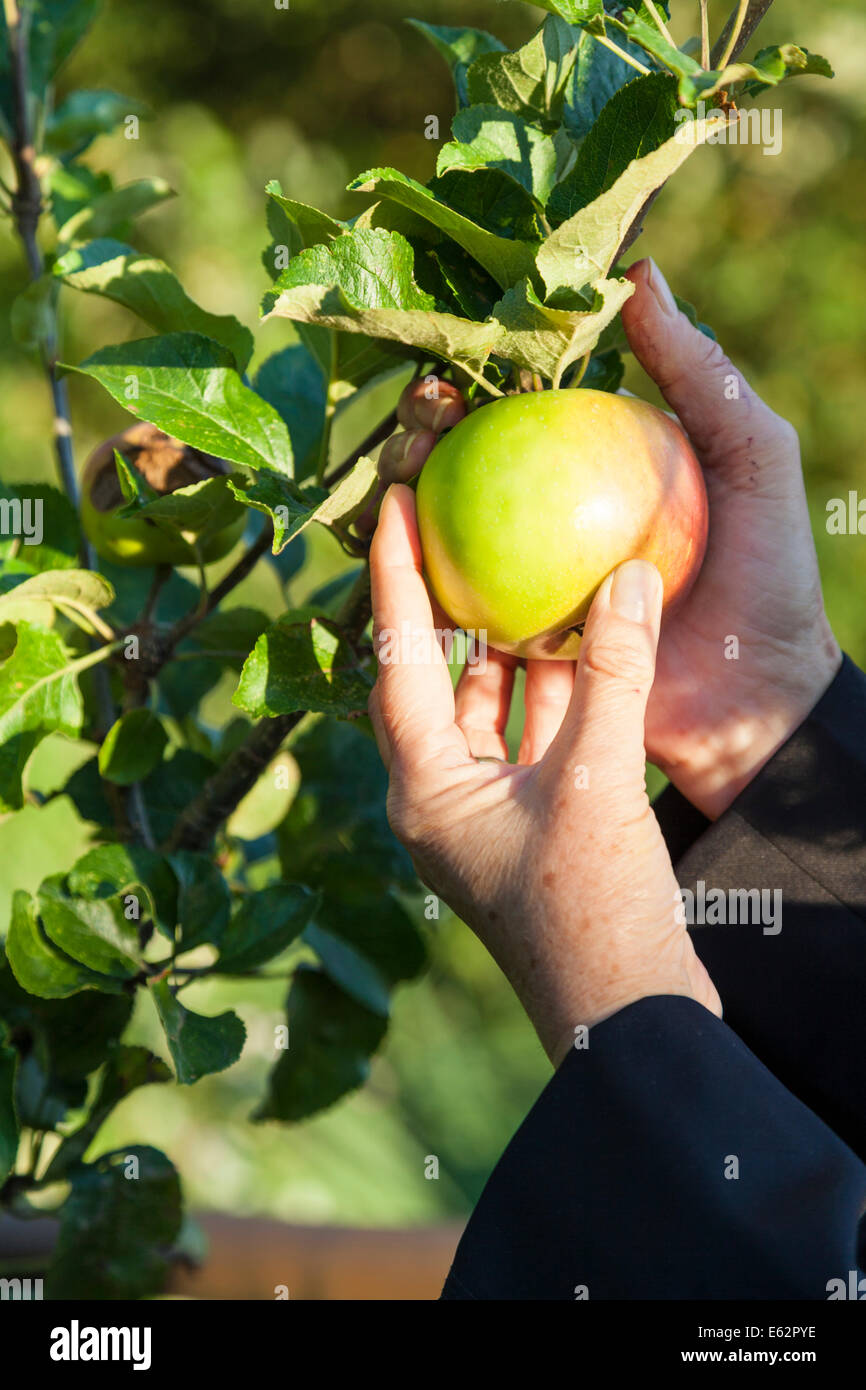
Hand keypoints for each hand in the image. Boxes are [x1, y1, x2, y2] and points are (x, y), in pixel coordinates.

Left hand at [369, 485, 720, 1064]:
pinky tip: (585, 645)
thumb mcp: (599, 782)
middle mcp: (440, 797)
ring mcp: (486, 814)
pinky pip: (532, 738)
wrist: (626, 1019)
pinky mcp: (532, 827)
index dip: (391, 575)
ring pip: (486, 707)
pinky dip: (555, 693)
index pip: (396, 659)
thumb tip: (627, 576)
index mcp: (423, 788)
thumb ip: (613, 675)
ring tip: (520, 569)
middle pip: (430, 678)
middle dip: (441, 606)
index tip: (391, 501)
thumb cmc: (590, 913)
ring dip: (507, 647)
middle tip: (450, 526)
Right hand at [380, 265, 842, 819]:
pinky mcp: (511, 640)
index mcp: (596, 464)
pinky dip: (416, 580)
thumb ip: (700, 374)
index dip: (476, 381)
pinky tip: (392, 556)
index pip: (523, 407)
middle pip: (468, 462)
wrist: (756, 697)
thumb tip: (638, 280)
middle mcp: (551, 517)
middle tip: (419, 426)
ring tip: (398, 483)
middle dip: (419, 432)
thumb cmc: (769, 572)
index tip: (449, 374)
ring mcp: (526, 579)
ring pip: (444, 527)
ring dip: (403, 497)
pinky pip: (455, 605)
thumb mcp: (754, 458)